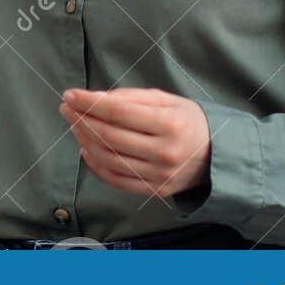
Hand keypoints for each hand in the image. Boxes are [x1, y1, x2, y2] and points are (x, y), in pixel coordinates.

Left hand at [59, 87, 212, 197]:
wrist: (217, 155)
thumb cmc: (189, 121)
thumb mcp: (167, 100)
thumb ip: (131, 98)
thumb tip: (95, 99)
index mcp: (170, 124)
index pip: (118, 112)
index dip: (89, 103)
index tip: (70, 94)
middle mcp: (164, 152)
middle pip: (110, 136)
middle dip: (82, 119)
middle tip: (67, 108)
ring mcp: (159, 175)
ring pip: (109, 158)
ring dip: (85, 140)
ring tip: (75, 125)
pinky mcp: (154, 190)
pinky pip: (116, 179)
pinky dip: (96, 165)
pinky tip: (86, 149)